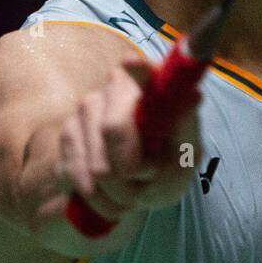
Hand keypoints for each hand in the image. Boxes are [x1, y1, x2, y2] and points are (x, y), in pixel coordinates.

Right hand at [55, 54, 201, 222]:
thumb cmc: (166, 169)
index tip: (133, 63)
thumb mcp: (186, 155)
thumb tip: (194, 95)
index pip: (141, 69)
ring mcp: (87, 109)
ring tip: (131, 193)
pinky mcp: (67, 134)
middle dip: (132, 171)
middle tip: (147, 180)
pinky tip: (110, 195)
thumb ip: (185, 127)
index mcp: (151, 85)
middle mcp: (115, 88)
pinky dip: (100, 199)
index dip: (136, 68)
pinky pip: (79, 178)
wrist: (135, 195)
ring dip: (119, 193)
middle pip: (114, 128)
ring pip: (98, 165)